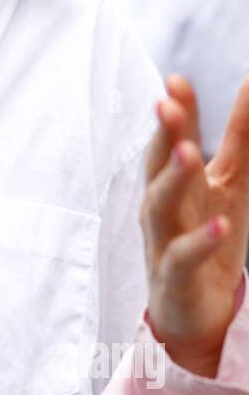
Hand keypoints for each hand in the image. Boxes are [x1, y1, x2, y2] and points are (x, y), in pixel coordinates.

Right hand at [142, 73, 248, 375]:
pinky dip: (199, 242)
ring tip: (190, 152)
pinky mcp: (175, 279)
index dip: (176, 112)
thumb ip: (238, 135)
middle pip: (156, 167)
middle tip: (166, 105)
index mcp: (177, 183)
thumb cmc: (207, 239)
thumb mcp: (230, 184)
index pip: (173, 141)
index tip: (176, 81)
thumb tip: (248, 82)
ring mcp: (163, 242)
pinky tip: (221, 225)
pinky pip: (182, 258)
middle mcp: (164, 208)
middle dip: (162, 136)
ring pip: (159, 207)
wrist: (195, 313)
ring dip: (172, 179)